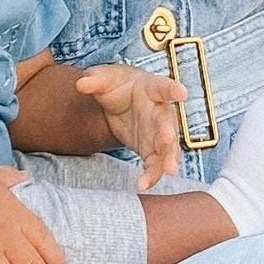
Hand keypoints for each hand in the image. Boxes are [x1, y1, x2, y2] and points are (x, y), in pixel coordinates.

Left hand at [75, 61, 185, 189]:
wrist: (119, 102)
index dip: (172, 89)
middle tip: (168, 139)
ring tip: (170, 171)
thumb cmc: (116, 85)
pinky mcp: (151, 149)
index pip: (163, 87)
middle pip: (167, 121)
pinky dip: (151, 175)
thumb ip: (95, 80)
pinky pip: (154, 164)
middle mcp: (159, 111)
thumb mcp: (104, 79)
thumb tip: (81, 83)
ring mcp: (158, 132)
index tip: (182, 93)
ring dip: (169, 158)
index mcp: (151, 88)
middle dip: (168, 131)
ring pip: (167, 147)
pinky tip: (142, 185)